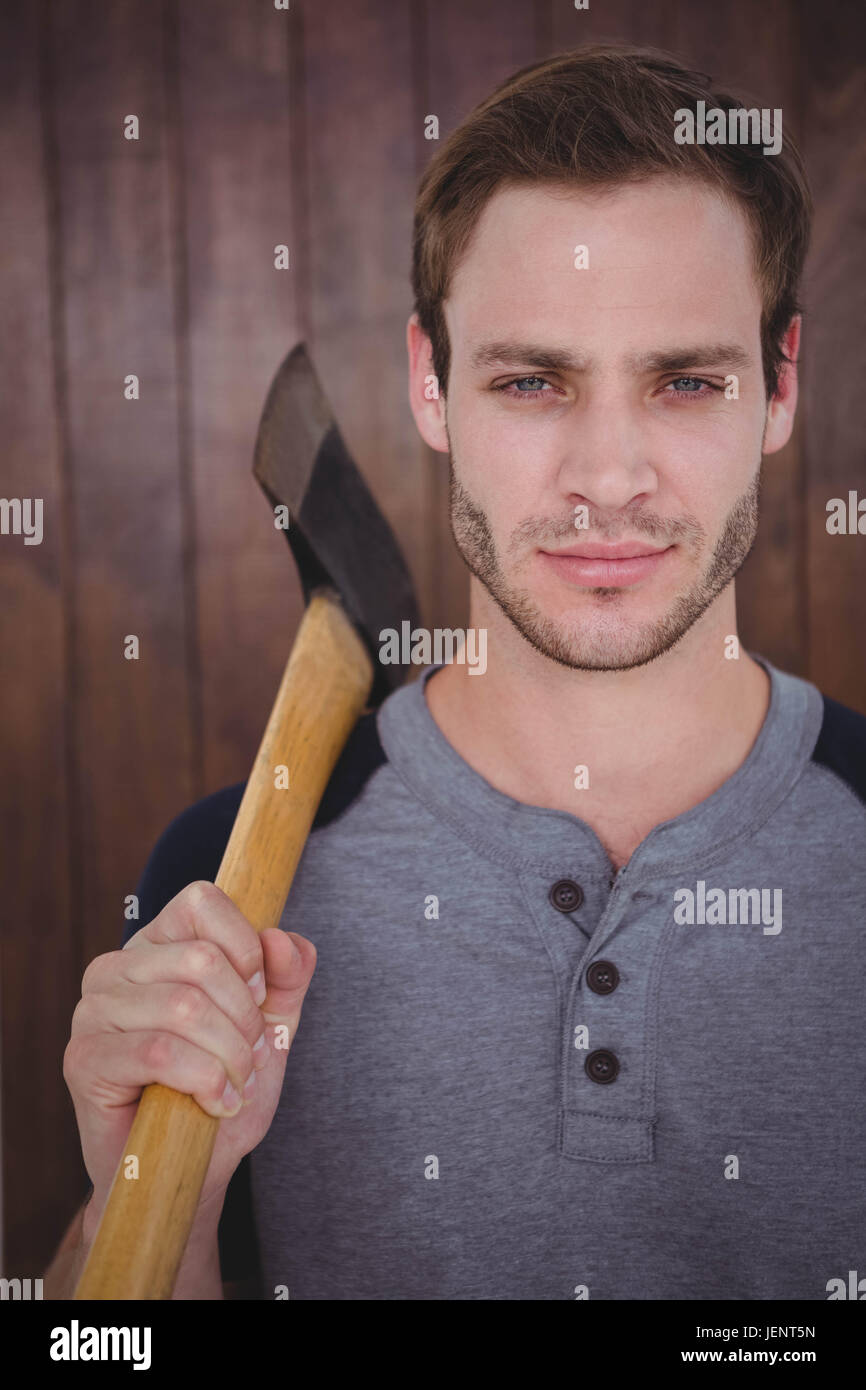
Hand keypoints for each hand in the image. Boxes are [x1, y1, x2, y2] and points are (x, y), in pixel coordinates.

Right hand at [64, 880, 315, 1215]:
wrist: (186, 1169)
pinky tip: (215, 1102)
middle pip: (203, 959)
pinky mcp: (83, 1059)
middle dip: (245, 1017)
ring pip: (184, 1006)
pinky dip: (204, 1081)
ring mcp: (93, 1011)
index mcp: (158, 945)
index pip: (202, 901)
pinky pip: (159, 1052)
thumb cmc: (222, 1091)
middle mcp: (116, 967)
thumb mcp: (270, 1029)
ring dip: (229, 1055)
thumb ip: (287, 978)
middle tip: (248, 1056)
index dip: (245, 948)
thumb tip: (283, 939)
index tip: (257, 996)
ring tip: (234, 1084)